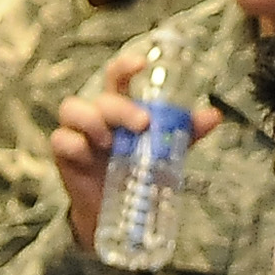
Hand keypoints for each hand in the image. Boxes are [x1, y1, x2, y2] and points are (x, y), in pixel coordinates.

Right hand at [51, 49, 227, 253]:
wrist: (119, 211)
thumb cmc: (139, 171)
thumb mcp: (165, 150)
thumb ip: (185, 133)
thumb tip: (213, 115)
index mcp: (120, 107)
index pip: (117, 76)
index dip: (126, 66)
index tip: (142, 64)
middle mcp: (97, 114)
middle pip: (102, 98)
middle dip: (122, 108)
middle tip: (143, 125)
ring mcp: (78, 133)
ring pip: (72, 109)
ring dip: (92, 121)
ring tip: (110, 142)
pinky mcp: (64, 154)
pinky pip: (61, 140)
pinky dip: (74, 144)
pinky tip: (88, 155)